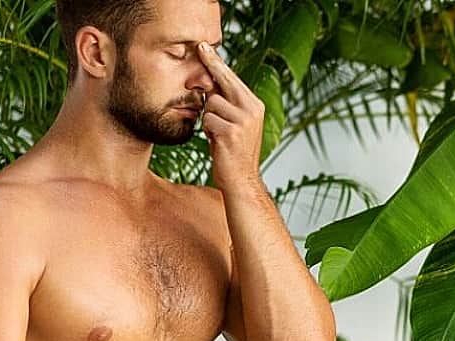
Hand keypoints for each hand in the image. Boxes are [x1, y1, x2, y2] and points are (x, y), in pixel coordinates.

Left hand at [196, 41, 264, 192]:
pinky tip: (216, 142)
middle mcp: (252, 109)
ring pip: (211, 103)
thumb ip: (226, 104)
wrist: (242, 181)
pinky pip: (208, 119)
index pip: (232, 78)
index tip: (204, 46)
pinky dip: (207, 130)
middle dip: (209, 67)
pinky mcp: (232, 131)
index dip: (216, 62)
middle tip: (199, 47)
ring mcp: (244, 120)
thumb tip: (208, 83)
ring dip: (208, 118)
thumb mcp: (235, 124)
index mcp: (255, 105)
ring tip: (217, 134)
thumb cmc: (234, 153)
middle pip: (223, 81)